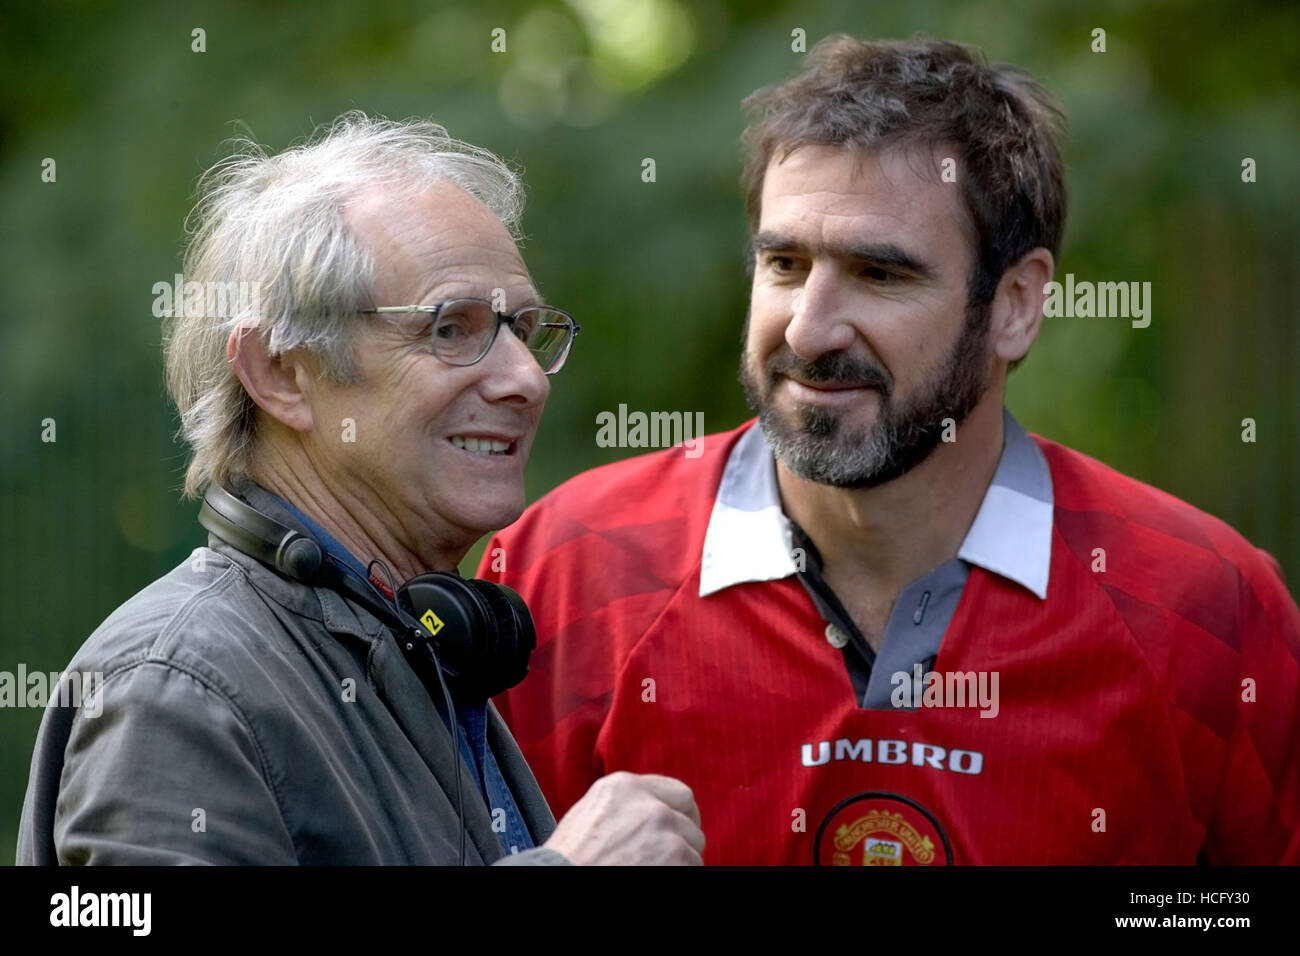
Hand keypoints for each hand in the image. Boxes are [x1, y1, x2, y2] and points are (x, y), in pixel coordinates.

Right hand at [544, 771, 703, 864]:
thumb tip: (655, 809)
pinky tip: (656, 875)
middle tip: (670, 855)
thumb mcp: (591, 812)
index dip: (681, 814)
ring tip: (653, 868)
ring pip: (693, 847)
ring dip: (680, 861)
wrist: (564, 878)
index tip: (678, 829)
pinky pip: (693, 866)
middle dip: (683, 838)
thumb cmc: (570, 859)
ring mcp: (665, 831)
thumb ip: (626, 804)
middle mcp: (649, 804)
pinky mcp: (675, 857)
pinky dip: (681, 873)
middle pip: (690, 820)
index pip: (678, 793)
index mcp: (624, 787)